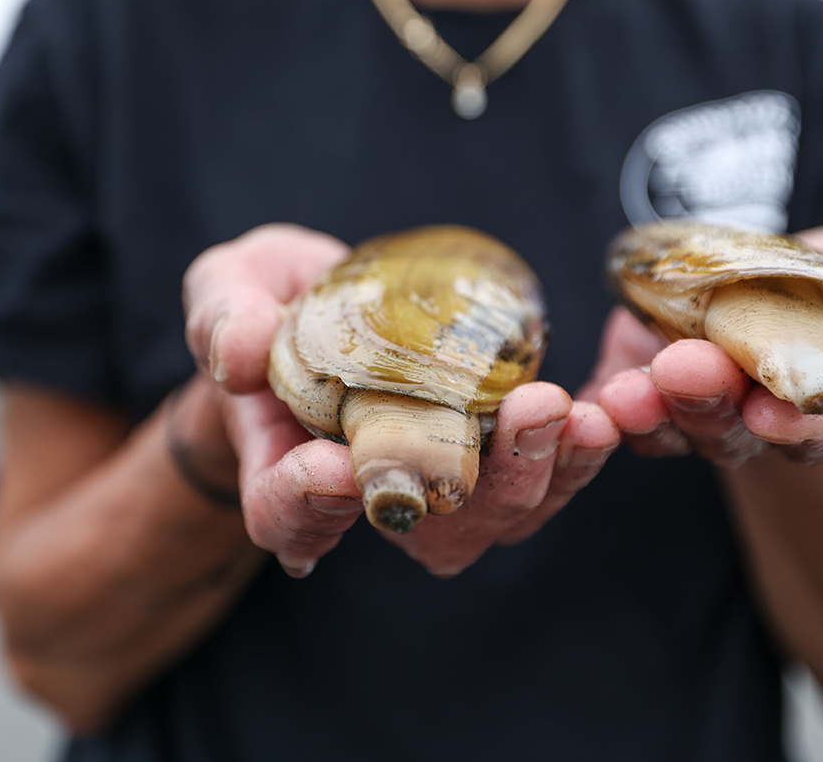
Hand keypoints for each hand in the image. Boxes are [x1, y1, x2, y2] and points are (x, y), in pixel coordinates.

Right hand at [183, 224, 619, 577]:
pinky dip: (571, 457)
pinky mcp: (488, 457)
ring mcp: (436, 482)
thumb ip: (224, 314)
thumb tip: (240, 351)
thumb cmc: (270, 306)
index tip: (332, 466)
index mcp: (285, 469)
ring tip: (578, 417)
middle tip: (526, 413)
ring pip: (493, 519)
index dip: (306, 503)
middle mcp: (369, 494)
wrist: (327, 312)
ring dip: (542, 474)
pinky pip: (536, 483)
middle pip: (422, 532)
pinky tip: (598, 416)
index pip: (287, 514)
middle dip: (480, 489)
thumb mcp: (230, 289)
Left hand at [596, 225, 822, 465]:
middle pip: (734, 424)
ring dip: (646, 408)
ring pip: (667, 421)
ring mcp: (694, 406)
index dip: (805, 418)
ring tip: (626, 391)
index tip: (786, 407)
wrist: (781, 284)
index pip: (821, 424)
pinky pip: (614, 396)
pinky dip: (599, 390)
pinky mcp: (641, 379)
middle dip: (712, 404)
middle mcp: (759, 416)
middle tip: (688, 375)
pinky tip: (584, 383)